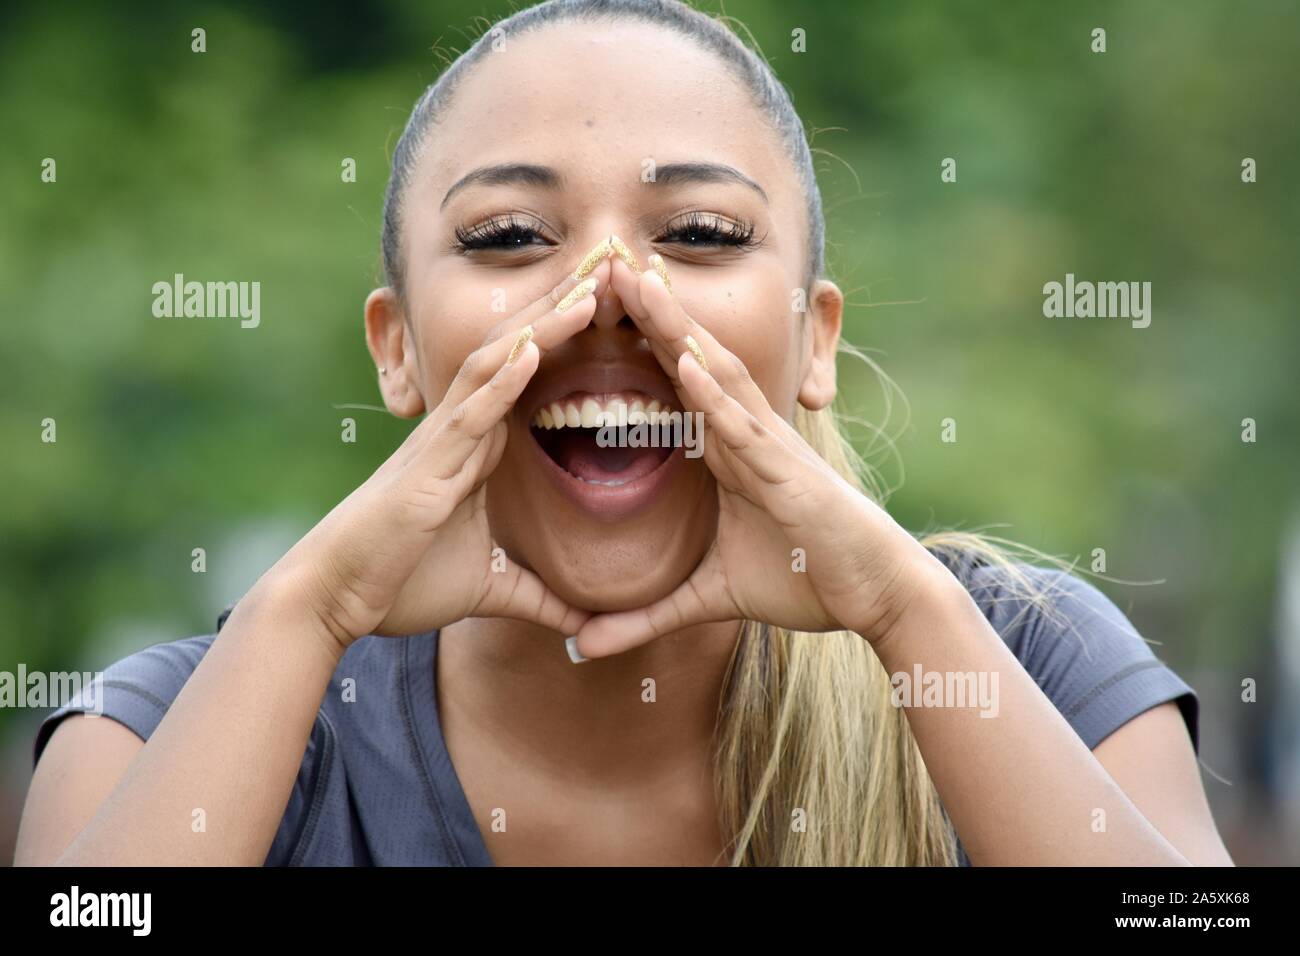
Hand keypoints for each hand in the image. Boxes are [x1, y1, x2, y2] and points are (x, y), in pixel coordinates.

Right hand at [266, 266, 608, 648]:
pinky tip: (535, 346)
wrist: (334, 599)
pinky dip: (502, 379)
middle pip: (521, 352)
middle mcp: (463, 431)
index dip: (570, 336)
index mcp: (478, 447)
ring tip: (592, 286)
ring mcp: (442, 443)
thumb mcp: (492, 591)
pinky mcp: (427, 468)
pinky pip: (470, 413)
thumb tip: (586, 624)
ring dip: (545, 325)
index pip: (532, 376)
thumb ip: (539, 599)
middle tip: (615, 261)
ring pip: (498, 367)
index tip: (616, 303)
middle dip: (566, 308)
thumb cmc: (403, 583)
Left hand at [573, 257, 940, 657]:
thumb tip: (586, 645)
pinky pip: (744, 427)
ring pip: (714, 376)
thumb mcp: (711, 600)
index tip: (594, 303)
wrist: (877, 594)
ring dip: (673, 328)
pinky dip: (713, 394)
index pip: (673, 385)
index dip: (638, 342)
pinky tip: (682, 359)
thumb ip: (648, 615)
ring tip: (634, 280)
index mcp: (726, 451)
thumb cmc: (806, 580)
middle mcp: (745, 435)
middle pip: (687, 360)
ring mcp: (769, 448)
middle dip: (648, 311)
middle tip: (603, 260)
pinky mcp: (789, 473)